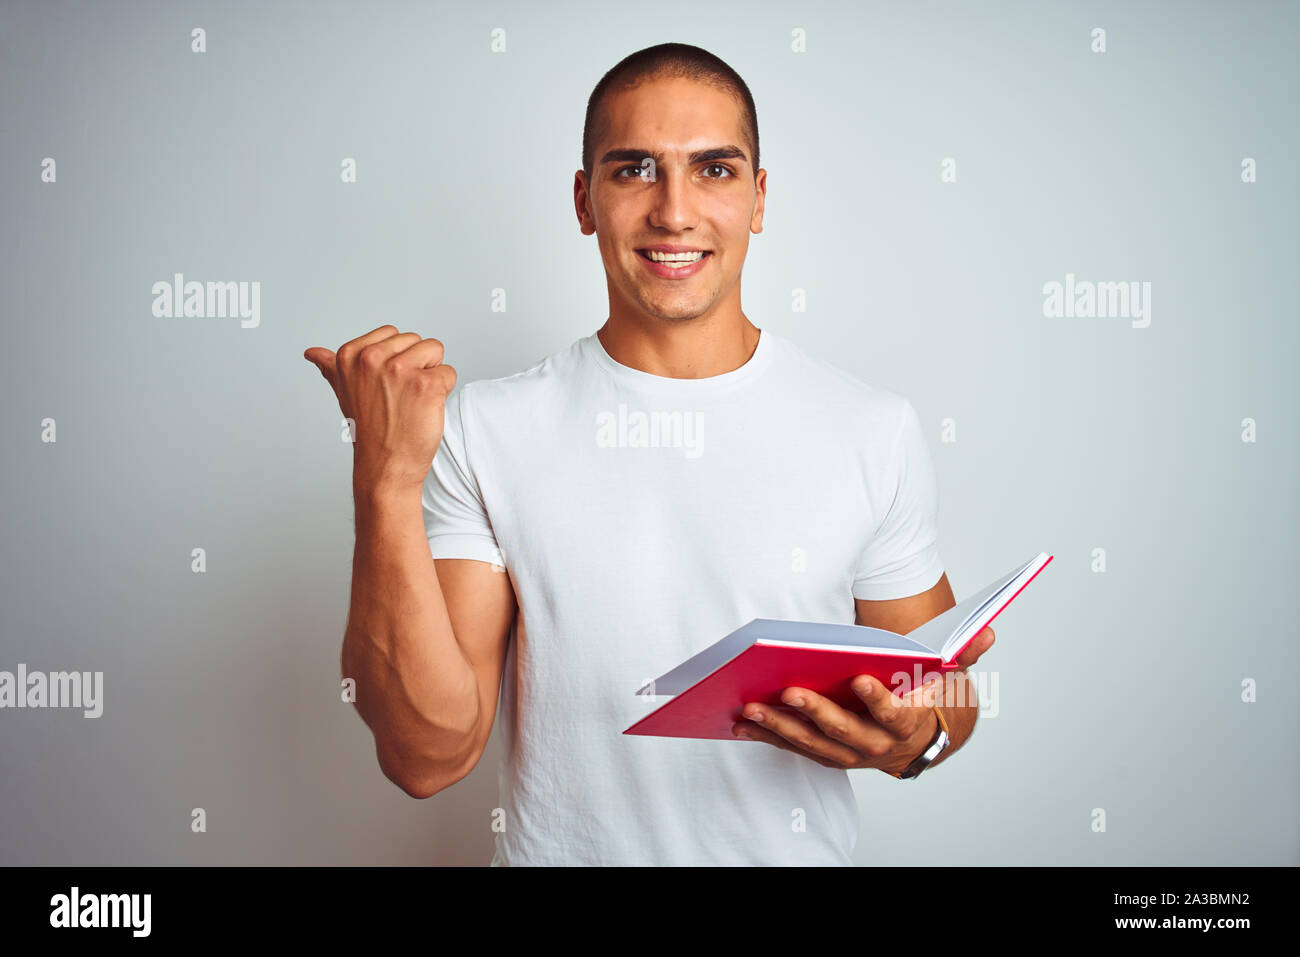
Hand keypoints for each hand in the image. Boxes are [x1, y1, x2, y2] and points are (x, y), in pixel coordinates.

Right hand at [304, 325, 456, 492]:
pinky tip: (424, 408)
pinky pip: (448, 372)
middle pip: (416, 340)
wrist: (385, 467)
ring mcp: (399, 370)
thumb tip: (312, 352)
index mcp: (350, 355)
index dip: (396, 359)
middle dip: (415, 366)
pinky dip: (443, 391)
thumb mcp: (343, 392)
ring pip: (434, 351)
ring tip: (412, 401)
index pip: (392, 334)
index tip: (384, 387)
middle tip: (399, 397)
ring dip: (431, 376)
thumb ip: (331, 367)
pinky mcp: (425, 384)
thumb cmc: (369, 431)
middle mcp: (372, 358)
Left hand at [731, 626, 993, 772]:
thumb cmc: (922, 698)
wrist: (916, 741)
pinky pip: (794, 748)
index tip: (862, 679)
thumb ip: (963, 654)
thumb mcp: (946, 676)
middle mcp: (875, 746)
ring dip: (780, 728)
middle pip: (843, 732)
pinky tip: (741, 724)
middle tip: (789, 691)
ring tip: (751, 709)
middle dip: (815, 713)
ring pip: (811, 744)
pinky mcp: (825, 755)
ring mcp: (847, 755)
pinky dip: (768, 737)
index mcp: (904, 723)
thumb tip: (987, 632)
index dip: (879, 699)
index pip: (893, 713)